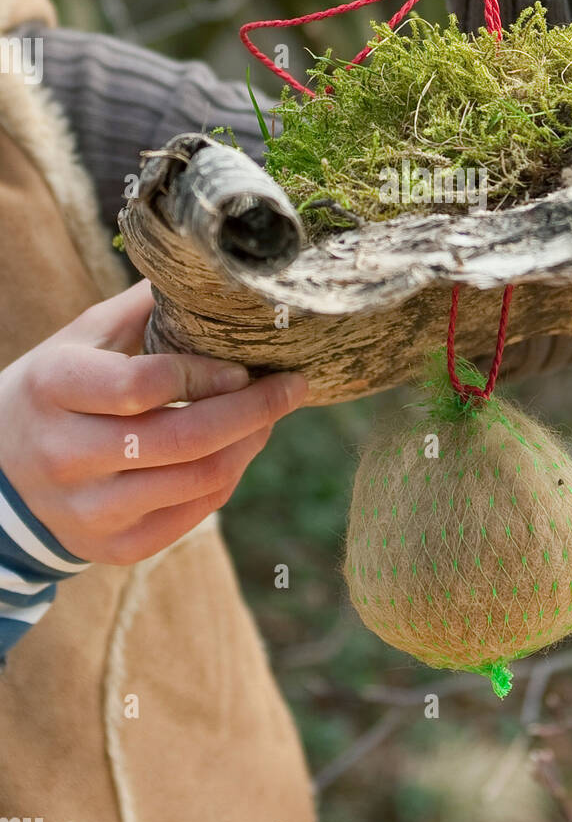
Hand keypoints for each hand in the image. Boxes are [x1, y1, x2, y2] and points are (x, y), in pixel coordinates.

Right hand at [0, 280, 306, 564]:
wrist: (1, 472)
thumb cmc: (59, 389)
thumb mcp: (81, 338)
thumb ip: (141, 308)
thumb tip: (214, 273)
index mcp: (54, 387)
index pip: (143, 386)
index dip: (205, 375)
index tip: (245, 364)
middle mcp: (65, 455)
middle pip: (183, 439)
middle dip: (254, 409)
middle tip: (293, 385)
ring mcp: (89, 510)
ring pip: (198, 480)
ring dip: (250, 443)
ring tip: (270, 414)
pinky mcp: (114, 548)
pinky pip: (195, 515)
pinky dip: (229, 477)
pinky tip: (241, 448)